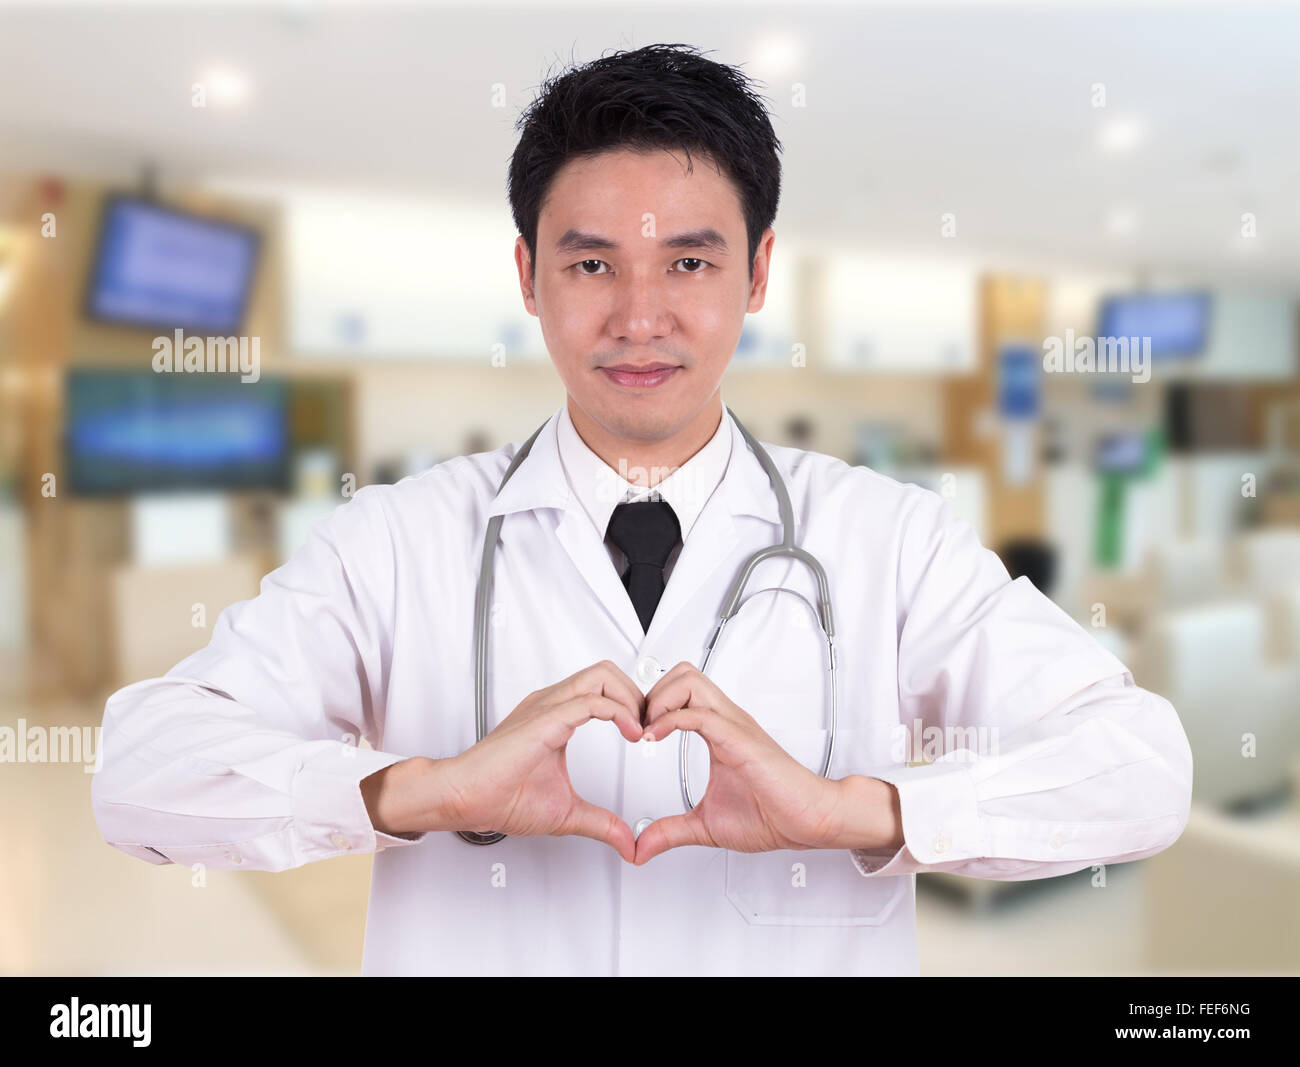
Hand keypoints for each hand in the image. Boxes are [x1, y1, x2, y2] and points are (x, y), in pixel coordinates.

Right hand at [435, 660, 644, 861]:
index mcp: (556, 716)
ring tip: (642, 728)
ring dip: (631, 698)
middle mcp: (552, 704)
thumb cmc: (498, 798)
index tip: (647, 735)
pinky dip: (619, 712)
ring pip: (602, 675)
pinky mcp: (545, 719)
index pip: (604, 688)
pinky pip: (591, 700)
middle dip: (637, 694)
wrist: (464, 798)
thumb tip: (628, 842)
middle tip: (650, 726)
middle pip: (608, 672)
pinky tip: (631, 734)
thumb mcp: (566, 813)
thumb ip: (601, 823)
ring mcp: (547, 707)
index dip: (632, 705)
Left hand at [634, 662, 851, 863]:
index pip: (680, 691)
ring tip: (647, 730)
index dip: (650, 705)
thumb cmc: (774, 815)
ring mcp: (734, 727)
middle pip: (683, 673)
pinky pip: (700, 714)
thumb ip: (671, 832)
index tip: (635, 735)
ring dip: (659, 700)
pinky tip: (656, 739)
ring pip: (690, 681)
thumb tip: (640, 847)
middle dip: (651, 693)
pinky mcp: (741, 740)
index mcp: (720, 731)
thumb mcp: (706, 826)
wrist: (811, 821)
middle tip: (638, 727)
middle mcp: (727, 721)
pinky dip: (670, 720)